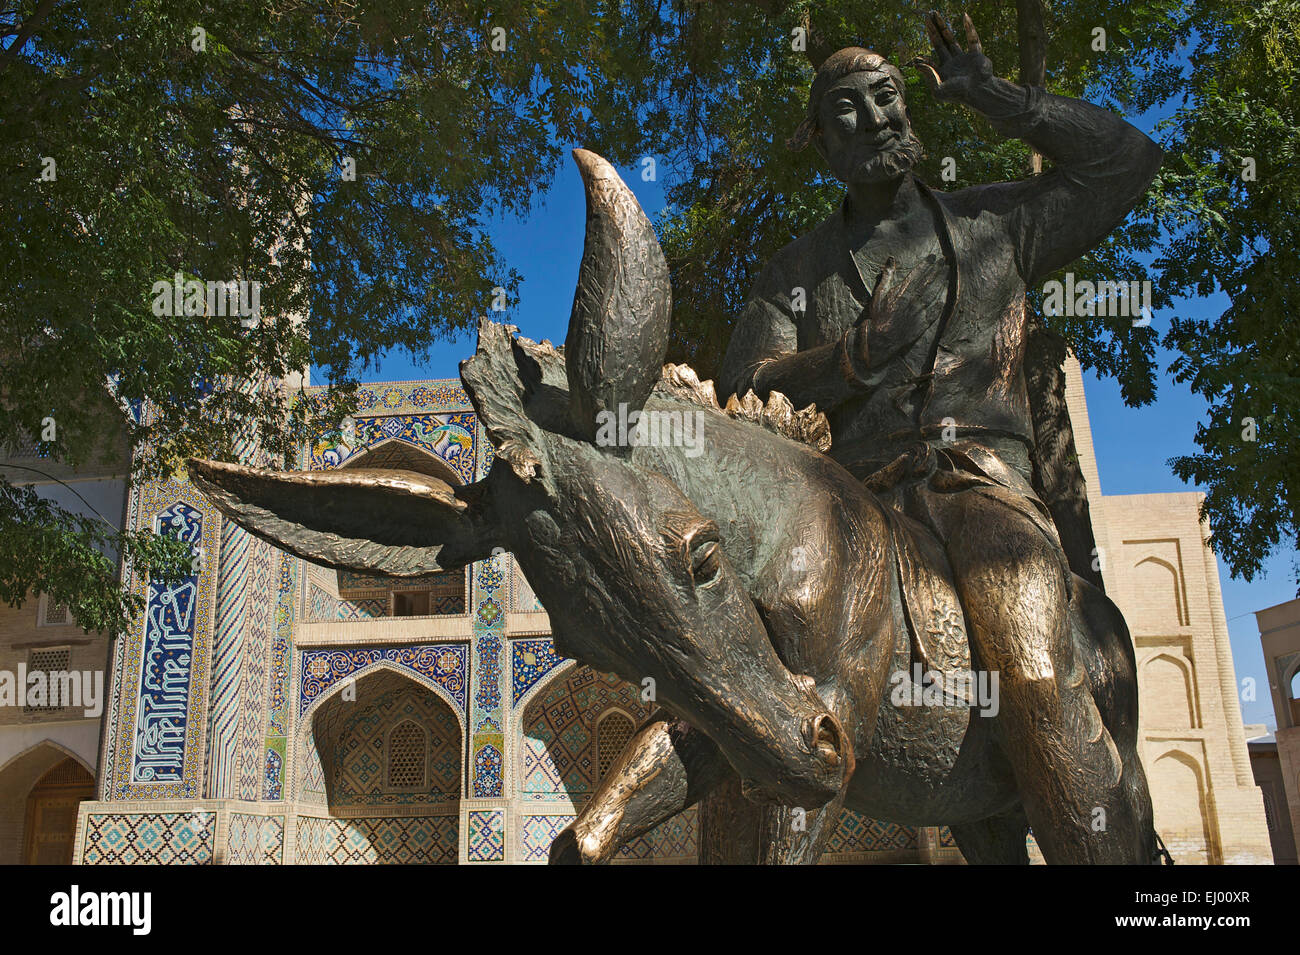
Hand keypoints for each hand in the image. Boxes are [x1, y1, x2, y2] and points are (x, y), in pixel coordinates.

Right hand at [846, 255, 948, 373]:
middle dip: (938, 270)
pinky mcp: (922, 324)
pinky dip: (940, 304)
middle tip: (945, 262)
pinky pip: (934, 312)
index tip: (933, 257)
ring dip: (941, 283)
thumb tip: (891, 259)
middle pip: (929, 281)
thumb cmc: (878, 316)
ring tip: (947, 275)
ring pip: (934, 294)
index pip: (918, 274)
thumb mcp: (879, 293)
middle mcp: (913, 300)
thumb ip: (887, 276)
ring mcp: (919, 312)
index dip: (927, 264)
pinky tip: (944, 298)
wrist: (880, 338)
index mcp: (902, 291)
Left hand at [913, 11, 993, 104]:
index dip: (924, 53)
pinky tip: (964, 16)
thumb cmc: (959, 94)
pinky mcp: (976, 55)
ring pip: (951, 39)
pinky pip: (972, 39)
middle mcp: (952, 64)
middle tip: (926, 17)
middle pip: (939, 44)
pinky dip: (969, 28)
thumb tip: (917, 63)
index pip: (930, 60)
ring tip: (936, 14)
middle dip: (932, 31)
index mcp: (942, 73)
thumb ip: (928, 76)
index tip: (917, 51)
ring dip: (943, 27)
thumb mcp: (938, 90)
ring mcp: (963, 59)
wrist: (980, 92)